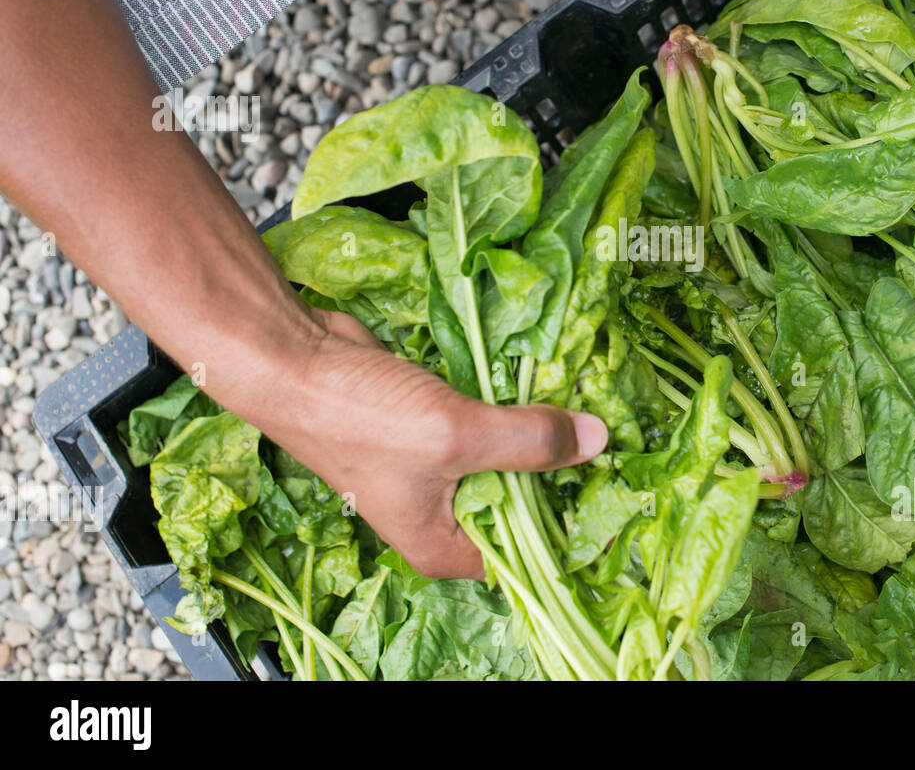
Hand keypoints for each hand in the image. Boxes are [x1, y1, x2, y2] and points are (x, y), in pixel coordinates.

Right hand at [257, 308, 607, 578]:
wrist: (293, 363)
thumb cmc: (361, 416)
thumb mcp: (456, 434)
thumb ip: (530, 441)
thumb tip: (598, 440)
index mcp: (444, 547)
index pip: (527, 555)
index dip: (572, 526)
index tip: (618, 490)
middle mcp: (441, 519)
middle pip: (522, 507)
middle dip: (561, 475)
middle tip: (614, 439)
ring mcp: (435, 473)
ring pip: (506, 463)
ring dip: (538, 436)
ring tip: (590, 408)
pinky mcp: (431, 430)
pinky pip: (487, 429)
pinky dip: (511, 411)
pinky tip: (547, 387)